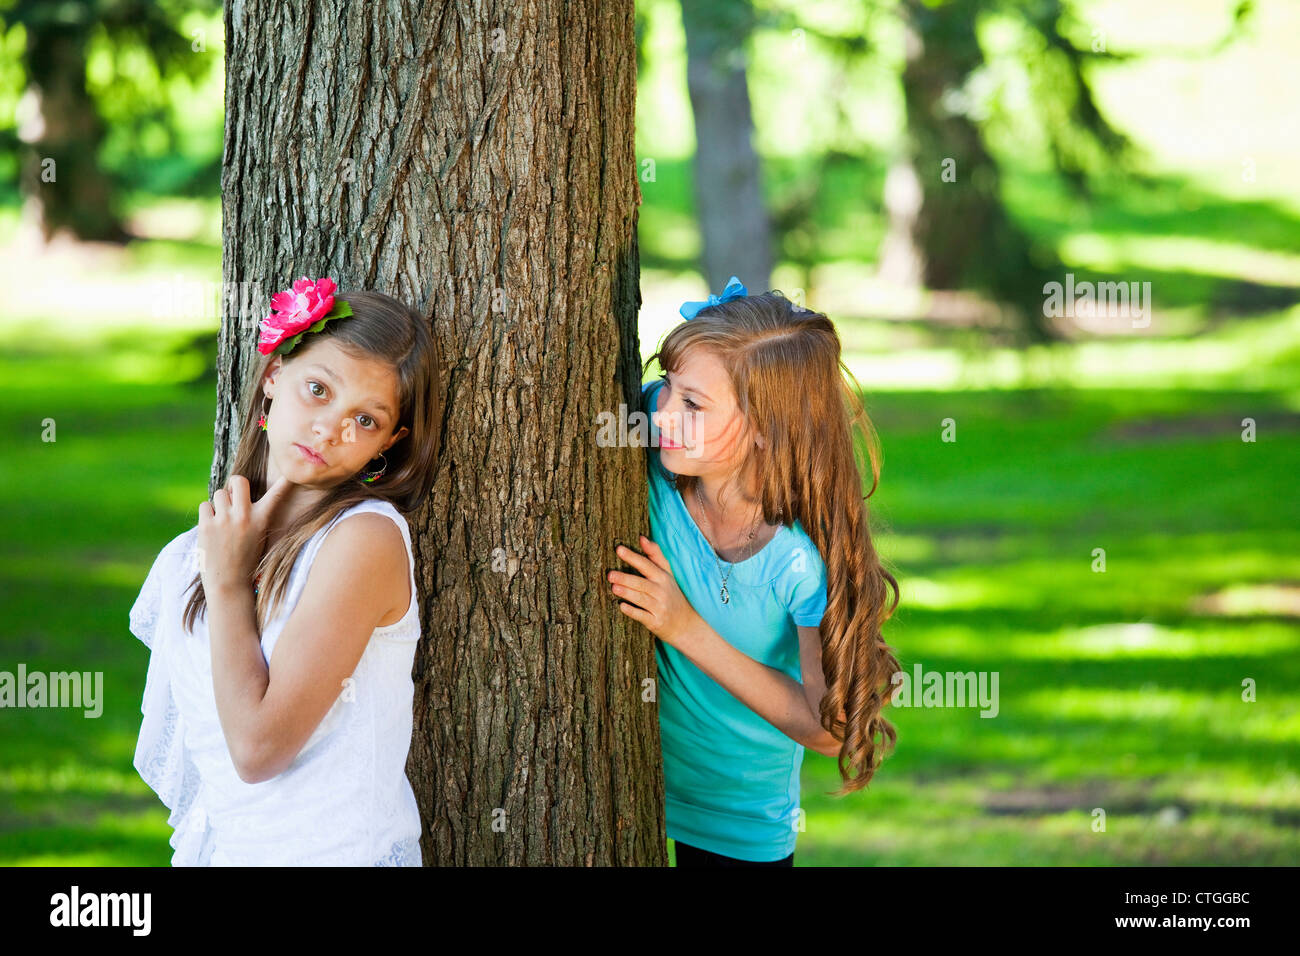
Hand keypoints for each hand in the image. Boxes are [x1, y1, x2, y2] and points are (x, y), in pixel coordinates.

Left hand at [197, 475, 292, 594]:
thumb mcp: (258, 536)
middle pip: (239, 480)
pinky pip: (205, 505)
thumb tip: (234, 493)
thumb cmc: (245, 560)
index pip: (277, 494)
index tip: (292, 471)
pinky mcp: (206, 526)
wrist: (228, 584)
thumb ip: (251, 515)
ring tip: (222, 519)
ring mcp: (224, 520)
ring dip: (219, 502)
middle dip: (235, 485)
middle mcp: (244, 516)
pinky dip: (207, 513)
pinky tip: (211, 527)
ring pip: (219, 493)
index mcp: (261, 519)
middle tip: (233, 496)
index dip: (285, 480)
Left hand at [608, 535, 701, 648]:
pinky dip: (633, 611)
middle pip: (642, 583)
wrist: (685, 623)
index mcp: (663, 577)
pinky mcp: (656, 622)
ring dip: (628, 593)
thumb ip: (655, 555)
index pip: (646, 564)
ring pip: (641, 599)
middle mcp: (662, 591)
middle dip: (626, 578)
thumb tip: (641, 538)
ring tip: (614, 587)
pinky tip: (622, 606)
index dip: (633, 556)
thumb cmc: (672, 594)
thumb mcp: (667, 574)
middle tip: (610, 574)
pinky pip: (643, 616)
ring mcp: (659, 607)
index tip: (618, 549)